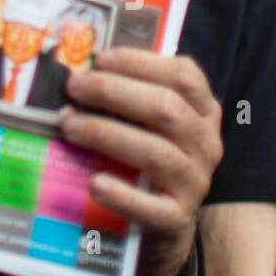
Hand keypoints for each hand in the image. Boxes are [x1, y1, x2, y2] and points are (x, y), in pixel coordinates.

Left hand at [59, 49, 222, 275]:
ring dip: (107, 134)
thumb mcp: (149, 117)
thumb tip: (80, 71)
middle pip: (166, 108)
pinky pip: (153, 208)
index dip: (141, 63)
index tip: (100, 59)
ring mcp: (196, 181)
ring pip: (156, 153)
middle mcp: (206, 142)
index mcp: (203, 109)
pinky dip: (123, 196)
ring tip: (69, 125)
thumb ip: (128, 91)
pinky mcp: (179, 217)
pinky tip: (95, 183)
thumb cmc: (149, 148)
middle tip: (74, 87)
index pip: (183, 76)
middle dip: (113, 92)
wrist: (166, 214)